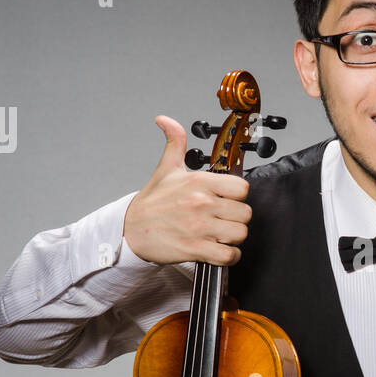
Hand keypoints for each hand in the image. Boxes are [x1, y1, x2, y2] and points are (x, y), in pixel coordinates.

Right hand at [122, 115, 251, 265]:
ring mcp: (200, 228)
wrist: (130, 230)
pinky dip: (229, 256)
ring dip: (234, 238)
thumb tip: (165, 120)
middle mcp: (202, 204)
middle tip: (224, 219)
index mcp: (199, 182)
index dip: (238, 195)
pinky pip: (229, 256)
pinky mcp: (196, 250)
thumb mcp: (166, 169)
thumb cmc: (152, 202)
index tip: (228, 199)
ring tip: (221, 234)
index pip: (242, 188)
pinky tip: (219, 251)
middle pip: (245, 213)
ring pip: (240, 234)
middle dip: (236, 218)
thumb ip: (174, 142)